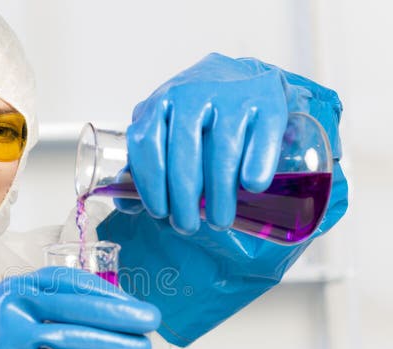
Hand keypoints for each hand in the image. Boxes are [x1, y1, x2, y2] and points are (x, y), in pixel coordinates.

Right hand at [0, 266, 160, 348]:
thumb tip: (104, 315)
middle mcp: (9, 305)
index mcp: (12, 287)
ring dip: (114, 341)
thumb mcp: (7, 316)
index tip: (134, 303)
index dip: (105, 292)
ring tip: (142, 347)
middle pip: (75, 305)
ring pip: (72, 336)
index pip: (67, 282)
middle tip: (152, 321)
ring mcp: (6, 337)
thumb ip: (45, 312)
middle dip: (119, 313)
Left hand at [118, 53, 288, 233]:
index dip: (151, 185)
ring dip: (219, 194)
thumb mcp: (162, 132)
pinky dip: (256, 165)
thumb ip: (143, 166)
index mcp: (161, 102)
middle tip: (187, 226)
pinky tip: (251, 186)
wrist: (240, 77)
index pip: (147, 146)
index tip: (159, 212)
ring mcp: (231, 96)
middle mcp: (193, 94)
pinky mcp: (267, 101)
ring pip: (222, 153)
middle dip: (184, 200)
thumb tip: (125, 204)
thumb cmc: (194, 115)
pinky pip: (261, 139)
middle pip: (184, 155)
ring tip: (218, 219)